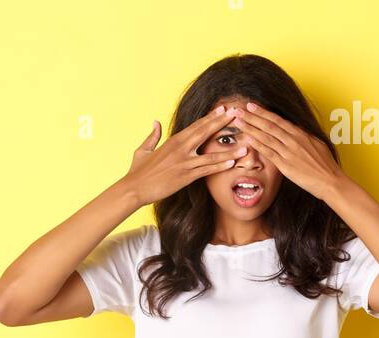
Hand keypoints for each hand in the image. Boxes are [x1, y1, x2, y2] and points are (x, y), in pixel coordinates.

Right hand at [120, 106, 247, 205]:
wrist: (134, 188)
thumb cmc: (138, 171)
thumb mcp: (143, 149)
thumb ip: (152, 135)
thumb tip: (156, 122)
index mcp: (173, 141)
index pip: (196, 125)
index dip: (211, 117)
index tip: (223, 109)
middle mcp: (180, 149)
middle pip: (205, 132)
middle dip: (223, 123)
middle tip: (238, 114)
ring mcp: (184, 162)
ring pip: (211, 154)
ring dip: (229, 149)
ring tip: (245, 144)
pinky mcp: (185, 176)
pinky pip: (206, 170)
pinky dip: (219, 166)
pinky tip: (232, 163)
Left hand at [227, 102, 348, 200]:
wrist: (330, 181)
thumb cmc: (324, 164)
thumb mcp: (316, 144)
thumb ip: (303, 136)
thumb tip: (294, 128)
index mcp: (301, 134)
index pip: (278, 120)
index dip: (263, 112)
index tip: (251, 105)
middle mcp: (294, 140)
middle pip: (269, 125)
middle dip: (252, 116)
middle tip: (238, 109)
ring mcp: (289, 152)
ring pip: (266, 136)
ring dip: (250, 127)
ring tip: (238, 121)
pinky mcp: (285, 165)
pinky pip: (269, 152)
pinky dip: (258, 144)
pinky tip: (247, 138)